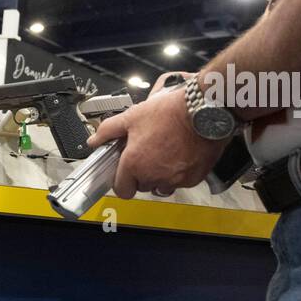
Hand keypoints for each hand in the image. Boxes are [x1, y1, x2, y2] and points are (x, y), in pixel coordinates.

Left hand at [87, 78, 227, 198]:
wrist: (205, 110)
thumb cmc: (171, 112)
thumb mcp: (132, 116)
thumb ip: (109, 130)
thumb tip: (95, 139)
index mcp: (135, 163)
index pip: (122, 190)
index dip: (121, 181)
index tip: (124, 173)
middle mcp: (154, 175)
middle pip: (142, 186)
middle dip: (141, 174)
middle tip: (146, 154)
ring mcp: (175, 179)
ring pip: (162, 186)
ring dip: (160, 176)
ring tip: (163, 154)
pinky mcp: (193, 178)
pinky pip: (181, 182)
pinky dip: (179, 173)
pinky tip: (179, 155)